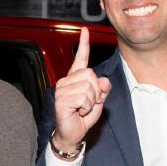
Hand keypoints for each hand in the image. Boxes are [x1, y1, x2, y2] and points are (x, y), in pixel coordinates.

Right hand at [51, 27, 110, 155]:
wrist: (72, 135)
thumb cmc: (82, 118)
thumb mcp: (98, 102)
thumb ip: (102, 90)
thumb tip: (104, 80)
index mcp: (75, 79)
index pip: (80, 58)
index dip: (83, 44)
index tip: (85, 30)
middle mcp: (66, 81)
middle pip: (90, 74)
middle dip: (96, 91)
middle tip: (89, 103)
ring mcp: (62, 90)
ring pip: (88, 86)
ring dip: (91, 101)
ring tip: (83, 108)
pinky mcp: (62, 100)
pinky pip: (84, 97)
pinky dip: (86, 106)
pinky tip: (78, 111)